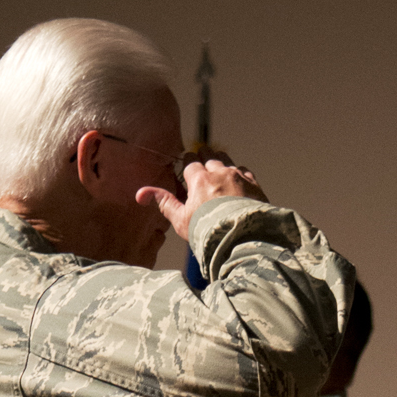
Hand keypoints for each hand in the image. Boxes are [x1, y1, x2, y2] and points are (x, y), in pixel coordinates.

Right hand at [136, 155, 267, 244]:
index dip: (188, 165)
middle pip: (209, 155)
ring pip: (227, 160)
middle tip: (203, 168)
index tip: (188, 169)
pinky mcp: (254, 184)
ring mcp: (238, 177)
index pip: (190, 162)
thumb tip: (142, 194)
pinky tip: (238, 185)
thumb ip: (164, 203)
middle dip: (204, 159)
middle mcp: (219, 173)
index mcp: (199, 180)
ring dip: (222, 163)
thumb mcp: (181, 221)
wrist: (242, 241)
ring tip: (219, 173)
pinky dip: (240, 175)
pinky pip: (245, 171)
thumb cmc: (209, 233)